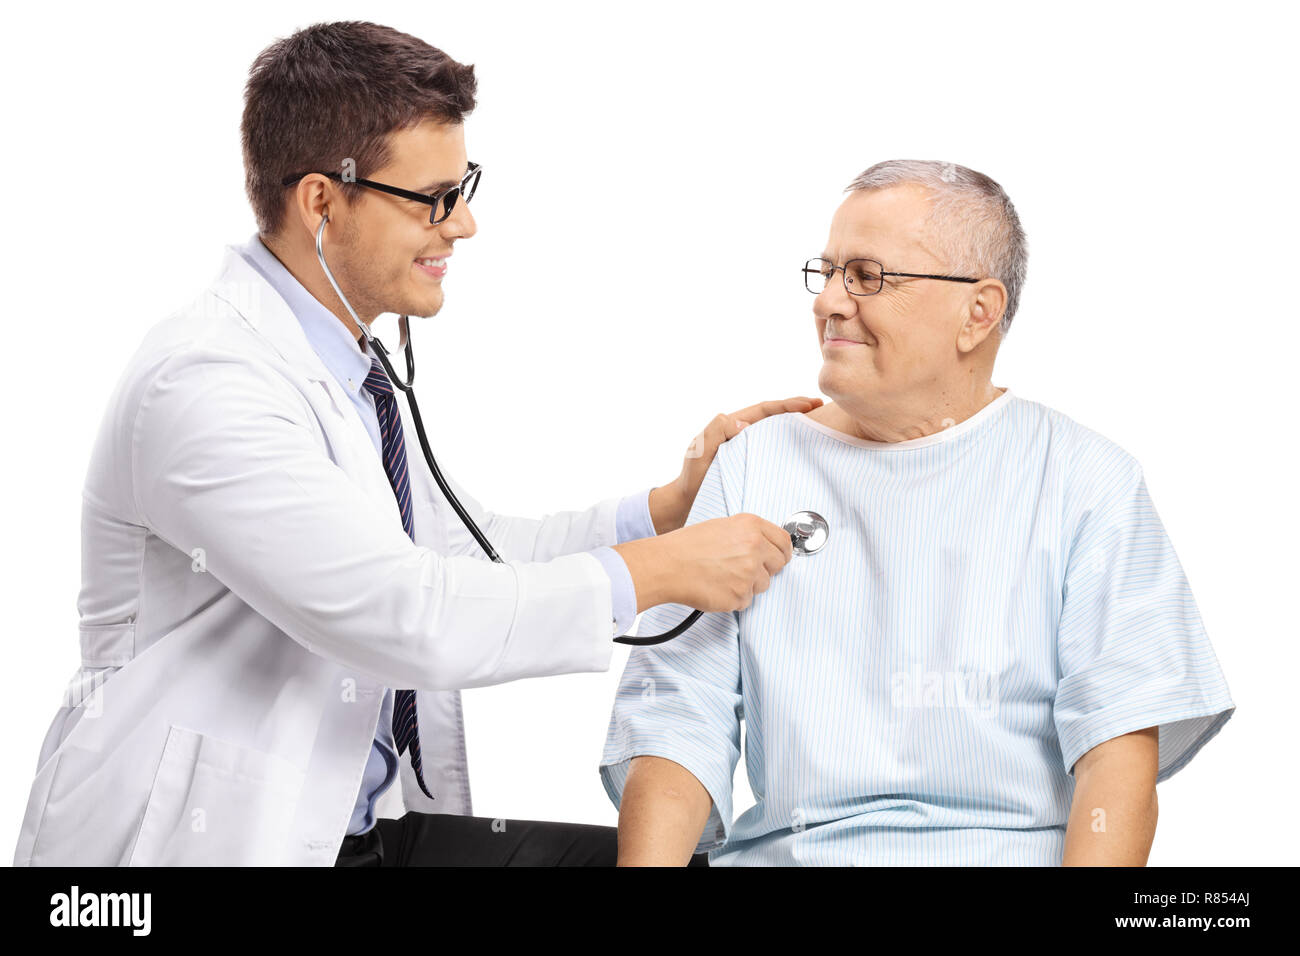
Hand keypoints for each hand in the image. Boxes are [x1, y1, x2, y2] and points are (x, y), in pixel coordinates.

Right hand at [613, 513, 794, 613]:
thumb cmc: (687, 546)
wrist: (668, 566)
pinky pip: (746, 601)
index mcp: (751, 526)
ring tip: (723, 577)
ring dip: (748, 585)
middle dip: (765, 569)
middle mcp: (754, 547)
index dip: (783, 552)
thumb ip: (748, 534)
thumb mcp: (721, 526)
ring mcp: (749, 573)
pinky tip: (717, 587)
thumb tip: (765, 547)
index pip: (784, 541)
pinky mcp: (740, 595)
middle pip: (778, 565)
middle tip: (744, 569)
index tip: (779, 558)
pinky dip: (734, 598)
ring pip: (763, 585)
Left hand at [648, 396, 823, 533]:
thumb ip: (716, 431)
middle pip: (776, 418)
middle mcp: (744, 437)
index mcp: (733, 427)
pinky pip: (776, 458)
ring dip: (799, 429)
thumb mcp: (699, 450)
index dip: (788, 405)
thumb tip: (744, 422)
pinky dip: (792, 452)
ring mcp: (750, 454)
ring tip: (821, 424)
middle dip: (799, 410)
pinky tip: (807, 456)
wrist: (687, 506)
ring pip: (778, 436)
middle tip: (823, 407)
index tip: (809, 404)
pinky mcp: (754, 471)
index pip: (765, 410)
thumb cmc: (691, 478)